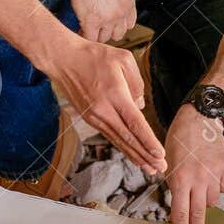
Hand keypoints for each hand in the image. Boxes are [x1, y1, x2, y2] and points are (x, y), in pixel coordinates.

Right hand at [44, 34, 166, 173]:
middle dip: (146, 156)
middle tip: (161, 168)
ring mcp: (95, 116)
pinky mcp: (90, 118)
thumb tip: (140, 106)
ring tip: (149, 168)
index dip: (149, 141)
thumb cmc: (94, 55)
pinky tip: (132, 154)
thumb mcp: (123, 58)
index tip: (160, 154)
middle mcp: (104, 110)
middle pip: (128, 138)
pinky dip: (122, 147)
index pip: (136, 124)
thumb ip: (137, 82)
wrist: (63, 59)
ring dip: (135, 156)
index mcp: (115, 95)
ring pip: (119, 141)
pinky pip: (110, 136)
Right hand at [64, 0, 137, 44]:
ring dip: (95, 34)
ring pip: (103, 38)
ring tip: (86, 28)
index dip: (118, 24)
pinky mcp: (92, 23)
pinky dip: (83, 35)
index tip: (111, 24)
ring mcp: (108, 20)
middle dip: (107, 31)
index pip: (129, 23)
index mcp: (128, 1)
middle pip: (118, 34)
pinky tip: (79, 29)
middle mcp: (121, 12)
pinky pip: (90, 38)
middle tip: (97, 27)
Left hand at [164, 105, 223, 223]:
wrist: (199, 118)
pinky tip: (211, 169)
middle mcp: (198, 179)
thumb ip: (175, 186)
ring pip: (212, 200)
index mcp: (179, 179)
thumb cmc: (180, 140)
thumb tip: (179, 210)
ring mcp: (214, 174)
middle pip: (198, 215)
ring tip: (200, 178)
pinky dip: (218, 184)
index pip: (179, 215)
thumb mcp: (169, 164)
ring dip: (206, 197)